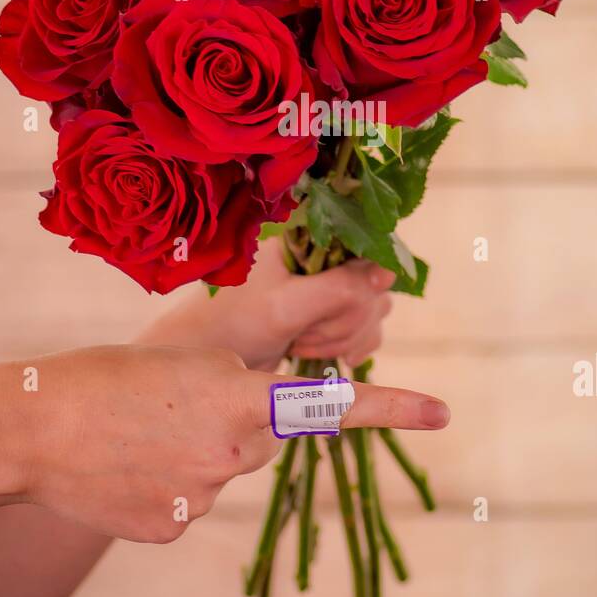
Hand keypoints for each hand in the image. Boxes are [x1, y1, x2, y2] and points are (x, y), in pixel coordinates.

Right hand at [24, 343, 447, 543]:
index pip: (328, 403)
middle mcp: (231, 453)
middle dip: (235, 420)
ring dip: (197, 451)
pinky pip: (191, 501)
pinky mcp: (173, 529)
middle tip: (172, 404)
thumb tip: (262, 420)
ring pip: (226, 469)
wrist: (30, 432)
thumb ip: (238, 386)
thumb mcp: (185, 357)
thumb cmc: (103, 376)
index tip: (444, 411)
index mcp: (238, 397)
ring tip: (138, 434)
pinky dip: (168, 484)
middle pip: (262, 437)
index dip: (392, 406)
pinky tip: (128, 469)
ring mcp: (203, 498)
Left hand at [137, 239, 395, 370]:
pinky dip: (350, 347)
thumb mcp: (285, 304)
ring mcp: (329, 289)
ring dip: (345, 336)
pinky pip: (367, 330)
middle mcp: (324, 258)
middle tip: (303, 330)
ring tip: (301, 342)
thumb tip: (387, 275)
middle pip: (374, 284)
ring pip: (374, 311)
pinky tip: (318, 353)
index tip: (339, 303)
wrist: (210, 357)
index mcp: (310, 238)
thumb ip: (337, 288)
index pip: (366, 246)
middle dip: (347, 318)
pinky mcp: (331, 319)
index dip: (364, 280)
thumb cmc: (235, 323)